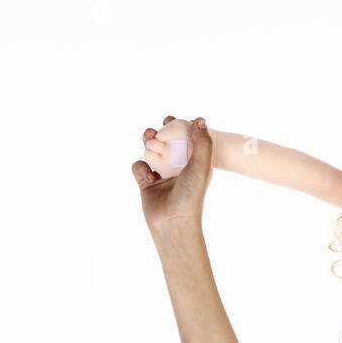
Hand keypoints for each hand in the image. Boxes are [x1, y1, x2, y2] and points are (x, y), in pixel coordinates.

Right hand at [133, 116, 213, 233]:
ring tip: (149, 143)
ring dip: (147, 144)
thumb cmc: (191, 196)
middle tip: (156, 132)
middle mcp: (176, 166)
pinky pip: (139, 166)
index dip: (176, 126)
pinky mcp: (146, 183)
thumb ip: (203, 142)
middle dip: (158, 133)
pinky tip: (150, 178)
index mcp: (192, 161)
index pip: (183, 137)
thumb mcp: (201, 167)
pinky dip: (141, 168)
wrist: (173, 223)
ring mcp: (160, 174)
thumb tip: (199, 119)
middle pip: (164, 141)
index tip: (170, 120)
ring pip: (149, 150)